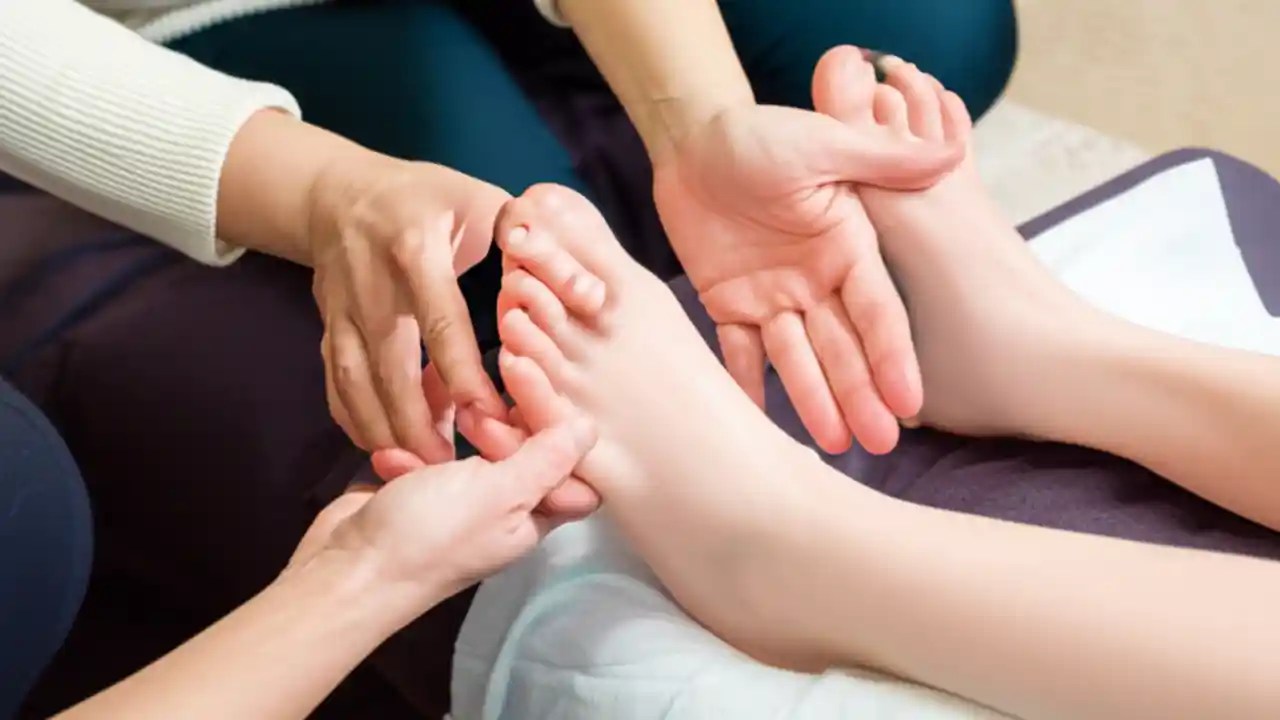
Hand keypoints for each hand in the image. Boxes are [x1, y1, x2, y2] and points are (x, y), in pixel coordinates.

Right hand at [289, 416, 597, 613]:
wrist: (346, 568)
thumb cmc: (430, 535)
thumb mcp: (498, 494)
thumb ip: (546, 460)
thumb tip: (590, 429)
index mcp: (534, 513)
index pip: (568, 457)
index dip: (556, 416)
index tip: (528, 375)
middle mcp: (504, 505)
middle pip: (523, 442)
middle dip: (504, 413)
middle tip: (483, 393)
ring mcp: (460, 495)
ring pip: (475, 440)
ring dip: (459, 420)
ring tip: (446, 403)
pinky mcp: (421, 485)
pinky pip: (432, 444)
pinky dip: (421, 434)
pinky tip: (411, 415)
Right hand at [308, 156, 509, 463]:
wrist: (341, 192)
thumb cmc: (433, 199)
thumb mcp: (485, 202)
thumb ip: (539, 246)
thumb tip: (592, 295)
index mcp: (416, 247)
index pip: (441, 322)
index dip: (463, 374)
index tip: (489, 416)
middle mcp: (371, 279)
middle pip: (389, 363)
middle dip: (416, 420)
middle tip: (450, 466)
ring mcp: (340, 306)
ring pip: (355, 380)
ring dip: (384, 428)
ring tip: (419, 466)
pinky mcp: (326, 326)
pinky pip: (334, 382)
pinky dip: (355, 419)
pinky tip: (381, 447)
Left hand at [652, 46, 960, 454]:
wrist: (693, 138)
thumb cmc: (759, 134)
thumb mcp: (821, 142)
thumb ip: (880, 159)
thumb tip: (950, 151)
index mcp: (848, 247)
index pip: (877, 310)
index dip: (892, 355)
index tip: (908, 400)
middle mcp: (818, 280)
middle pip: (843, 346)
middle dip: (861, 393)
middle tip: (879, 443)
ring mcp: (776, 296)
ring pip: (798, 358)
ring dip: (816, 400)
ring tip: (836, 445)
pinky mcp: (730, 304)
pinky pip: (740, 352)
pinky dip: (748, 386)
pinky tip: (759, 427)